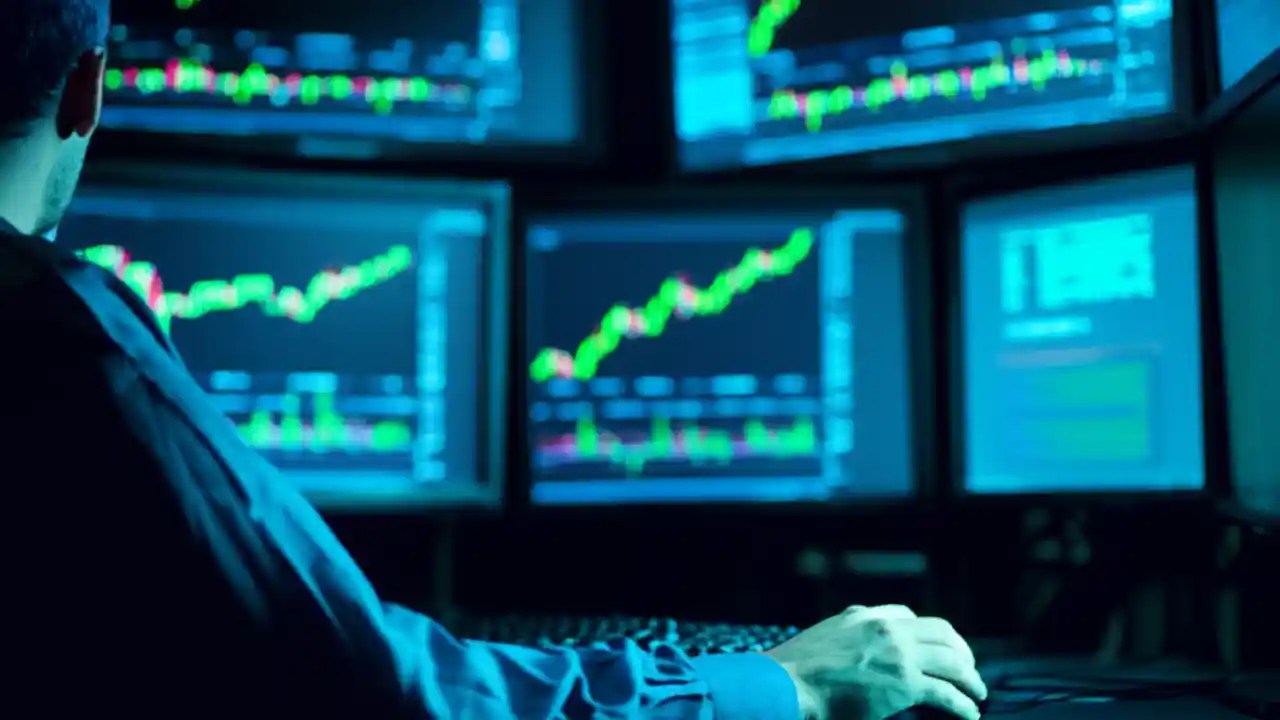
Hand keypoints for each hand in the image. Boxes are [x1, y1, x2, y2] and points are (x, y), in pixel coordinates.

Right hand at [765, 604, 986, 719]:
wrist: (788, 684)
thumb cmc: (796, 671)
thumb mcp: (822, 639)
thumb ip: (845, 638)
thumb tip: (856, 654)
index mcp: (864, 616)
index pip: (907, 614)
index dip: (926, 633)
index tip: (933, 648)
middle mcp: (887, 628)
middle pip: (941, 632)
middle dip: (960, 650)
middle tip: (968, 668)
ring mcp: (898, 654)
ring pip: (952, 660)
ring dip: (970, 678)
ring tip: (977, 692)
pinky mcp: (905, 684)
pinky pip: (947, 693)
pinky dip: (963, 704)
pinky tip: (969, 713)